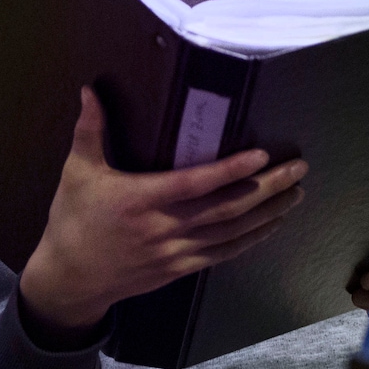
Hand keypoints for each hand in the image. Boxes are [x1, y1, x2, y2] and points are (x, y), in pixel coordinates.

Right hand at [17, 88, 307, 335]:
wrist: (70, 279)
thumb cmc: (74, 220)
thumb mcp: (77, 172)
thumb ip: (89, 130)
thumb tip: (90, 88)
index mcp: (142, 199)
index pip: (195, 184)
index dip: (230, 171)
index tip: (261, 155)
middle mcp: (165, 228)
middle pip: (226, 208)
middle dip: (267, 188)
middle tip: (298, 169)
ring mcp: (176, 252)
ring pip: (232, 233)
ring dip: (268, 213)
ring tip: (297, 193)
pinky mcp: (180, 269)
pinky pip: (224, 254)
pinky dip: (251, 240)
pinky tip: (272, 225)